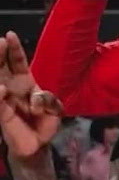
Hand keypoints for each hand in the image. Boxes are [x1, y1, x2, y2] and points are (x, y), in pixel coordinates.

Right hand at [0, 32, 64, 157]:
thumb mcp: (54, 108)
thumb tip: (35, 97)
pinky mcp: (1, 112)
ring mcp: (4, 98)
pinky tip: (1, 89)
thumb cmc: (44, 122)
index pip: (17, 61)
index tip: (9, 35)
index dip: (14, 49)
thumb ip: (48, 99)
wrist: (38, 144)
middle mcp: (11, 86)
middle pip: (2, 66)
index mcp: (25, 81)